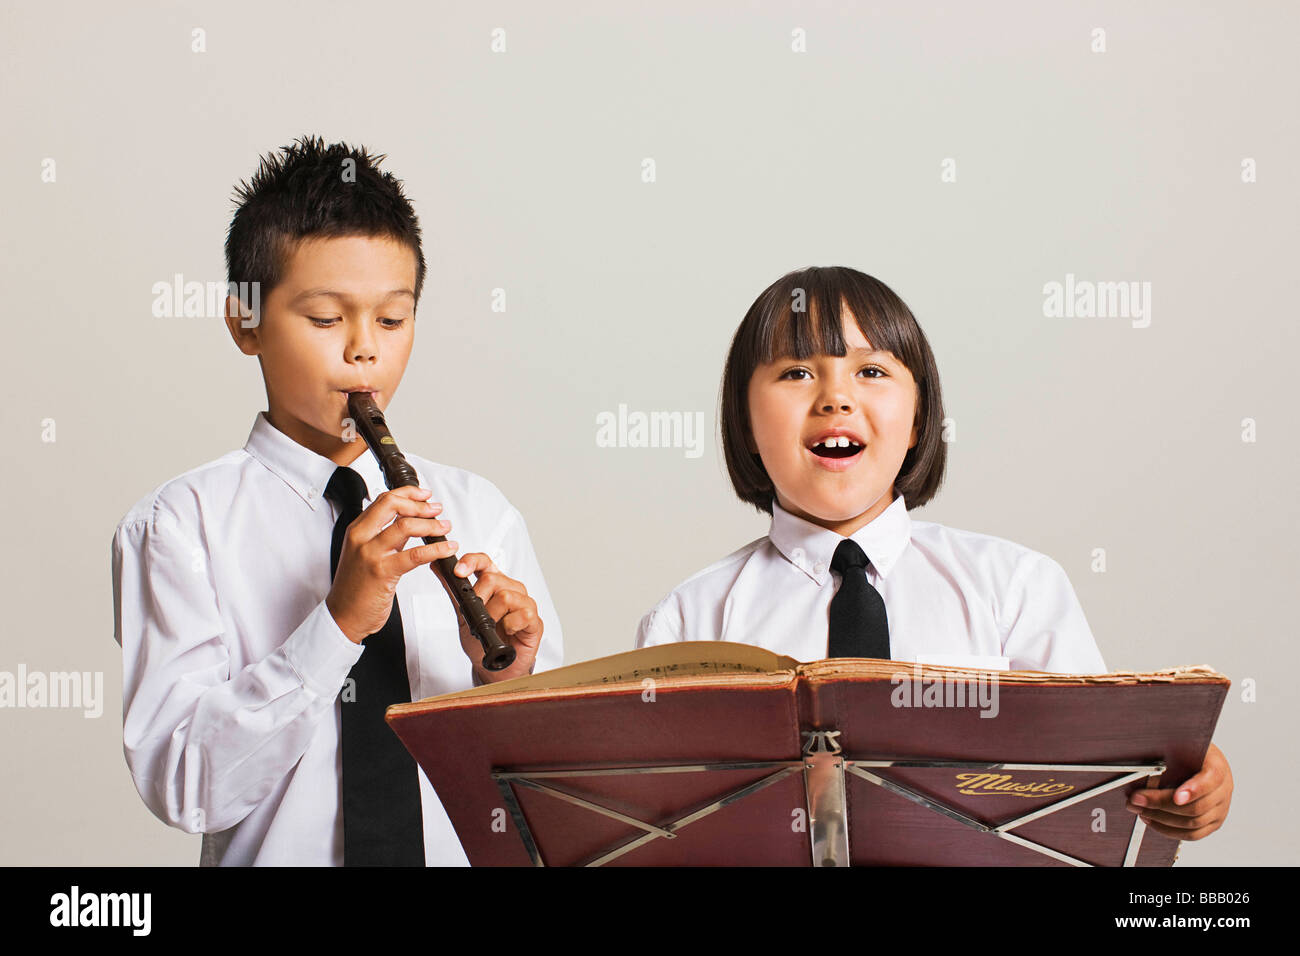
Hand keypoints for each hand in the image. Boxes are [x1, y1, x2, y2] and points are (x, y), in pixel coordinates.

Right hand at [326, 487, 457, 643]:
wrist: (344, 616)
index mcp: (357, 530)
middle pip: (392, 505)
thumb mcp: (365, 554)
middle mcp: (361, 538)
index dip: (408, 493)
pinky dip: (436, 548)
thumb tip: (409, 521)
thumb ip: (386, 536)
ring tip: (445, 527)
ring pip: (405, 526)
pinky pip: (415, 555)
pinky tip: (447, 548)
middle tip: (437, 510)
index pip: (384, 499)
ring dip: (431, 524)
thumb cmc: (355, 587)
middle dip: (420, 504)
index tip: (425, 494)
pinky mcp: (382, 572)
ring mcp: (370, 554)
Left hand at [444, 552, 542, 682]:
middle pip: (493, 579)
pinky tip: (507, 632)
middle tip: (476, 617)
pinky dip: (510, 625)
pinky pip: (523, 613)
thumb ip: (453, 590)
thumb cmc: (482, 641)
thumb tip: (438, 567)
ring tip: (492, 627)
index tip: (458, 571)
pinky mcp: (534, 620)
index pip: (485, 562)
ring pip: (506, 596)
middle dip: (478, 599)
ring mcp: (525, 603)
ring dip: (493, 616)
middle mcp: (511, 589)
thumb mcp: (463, 613)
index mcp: (495, 584)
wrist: (492, 667)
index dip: (472, 561)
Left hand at [1126, 742, 1232, 840]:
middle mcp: (1222, 791)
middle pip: (1196, 807)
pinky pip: (1192, 834)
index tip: (1176, 797)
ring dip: (1160, 818)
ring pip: (1192, 824)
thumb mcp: (1180, 746)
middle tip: (1137, 798)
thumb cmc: (1188, 752)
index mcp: (1217, 767)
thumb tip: (1142, 772)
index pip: (1210, 781)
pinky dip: (1168, 829)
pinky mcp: (1212, 823)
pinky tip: (1151, 819)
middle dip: (1161, 804)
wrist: (1201, 759)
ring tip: (1139, 809)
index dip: (1193, 790)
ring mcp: (1220, 810)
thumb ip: (1167, 758)